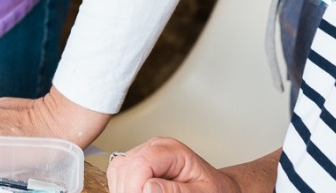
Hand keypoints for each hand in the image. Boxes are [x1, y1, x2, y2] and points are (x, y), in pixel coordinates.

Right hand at [107, 138, 240, 192]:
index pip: (141, 163)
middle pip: (125, 167)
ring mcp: (145, 154)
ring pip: (118, 171)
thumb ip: (177, 192)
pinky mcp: (138, 165)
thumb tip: (148, 188)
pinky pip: (118, 175)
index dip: (135, 188)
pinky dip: (122, 188)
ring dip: (123, 190)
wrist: (217, 189)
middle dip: (129, 191)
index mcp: (172, 150)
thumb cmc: (214, 190)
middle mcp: (155, 148)